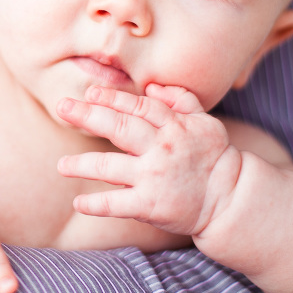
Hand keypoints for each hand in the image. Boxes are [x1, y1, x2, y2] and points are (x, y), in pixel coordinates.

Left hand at [55, 83, 241, 236]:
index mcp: (173, 125)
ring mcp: (154, 176)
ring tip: (61, 166)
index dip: (110, 97)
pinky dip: (95, 204)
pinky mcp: (151, 204)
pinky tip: (78, 202)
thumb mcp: (206, 121)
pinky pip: (116, 203)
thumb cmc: (214, 157)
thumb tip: (151, 87)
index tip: (87, 92)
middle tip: (61, 107)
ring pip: (109, 165)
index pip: (136, 106)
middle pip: (117, 127)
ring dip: (81, 164)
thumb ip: (181, 100)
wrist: (231, 199)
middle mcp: (161, 148)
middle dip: (86, 115)